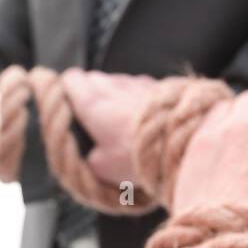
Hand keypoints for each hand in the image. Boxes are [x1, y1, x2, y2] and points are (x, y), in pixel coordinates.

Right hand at [59, 68, 156, 184]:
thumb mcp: (101, 168)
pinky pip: (138, 88)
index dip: (65, 91)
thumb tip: (90, 153)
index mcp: (91, 102)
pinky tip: (144, 122)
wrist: (182, 143)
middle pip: (92, 80)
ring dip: (114, 98)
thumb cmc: (137, 156)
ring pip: (116, 83)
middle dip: (89, 95)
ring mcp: (136, 82)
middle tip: (93, 122)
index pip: (69, 79)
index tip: (66, 104)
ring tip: (122, 125)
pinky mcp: (157, 85)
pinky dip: (135, 100)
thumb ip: (87, 155)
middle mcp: (112, 85)